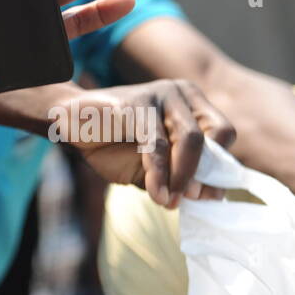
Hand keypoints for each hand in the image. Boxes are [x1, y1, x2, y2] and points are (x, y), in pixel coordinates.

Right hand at [48, 79, 235, 207]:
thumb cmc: (114, 145)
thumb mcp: (156, 166)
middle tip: (188, 199)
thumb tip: (213, 196)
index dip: (218, 166)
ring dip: (183, 178)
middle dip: (203, 174)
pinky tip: (156, 195)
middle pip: (211, 136)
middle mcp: (179, 92)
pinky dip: (159, 175)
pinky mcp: (135, 104)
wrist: (70, 128)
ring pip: (189, 139)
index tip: (202, 194)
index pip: (224, 133)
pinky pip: (156, 144)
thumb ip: (183, 177)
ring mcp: (158, 94)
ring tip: (169, 202)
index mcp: (191, 103)